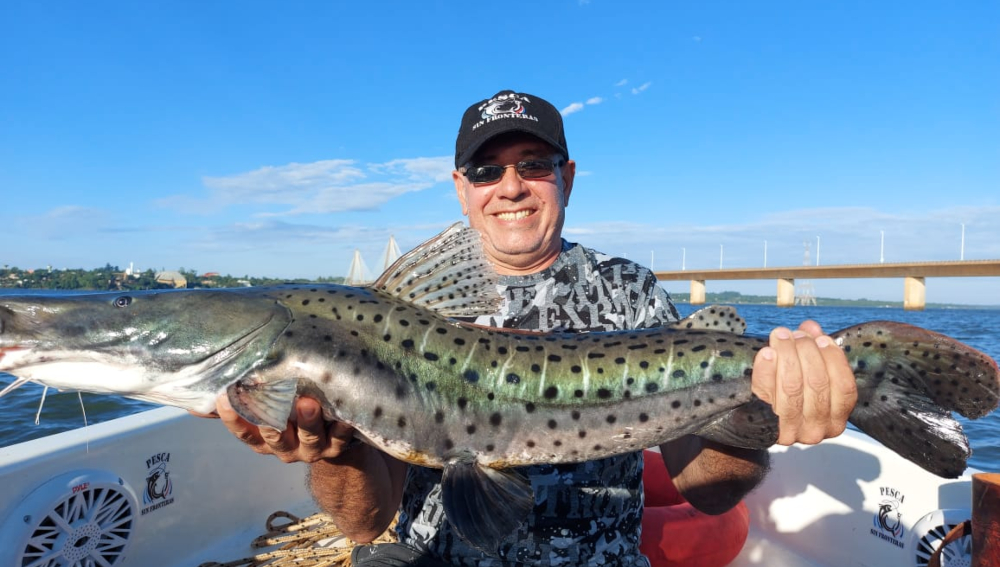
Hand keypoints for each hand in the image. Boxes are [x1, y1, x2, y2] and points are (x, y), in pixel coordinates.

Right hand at [192, 394, 357, 462]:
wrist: (333, 440)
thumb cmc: (291, 418)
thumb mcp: (263, 414)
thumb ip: (236, 407)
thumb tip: (192, 403)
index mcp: (265, 441)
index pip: (244, 433)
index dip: (233, 419)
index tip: (223, 399)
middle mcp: (287, 448)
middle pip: (276, 438)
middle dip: (272, 423)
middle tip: (270, 405)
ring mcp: (313, 448)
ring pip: (309, 439)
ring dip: (307, 423)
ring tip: (308, 404)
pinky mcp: (338, 445)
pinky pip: (342, 438)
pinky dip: (343, 429)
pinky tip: (344, 417)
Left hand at [751, 320, 857, 445]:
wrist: (756, 422)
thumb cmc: (790, 396)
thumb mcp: (808, 376)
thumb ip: (814, 351)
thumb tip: (811, 328)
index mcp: (836, 419)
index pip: (844, 387)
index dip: (833, 359)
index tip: (821, 338)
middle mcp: (816, 429)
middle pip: (817, 383)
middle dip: (807, 351)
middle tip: (796, 334)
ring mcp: (790, 430)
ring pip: (792, 386)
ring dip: (787, 354)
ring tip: (781, 336)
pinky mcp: (764, 426)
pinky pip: (766, 393)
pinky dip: (766, 369)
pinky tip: (767, 353)